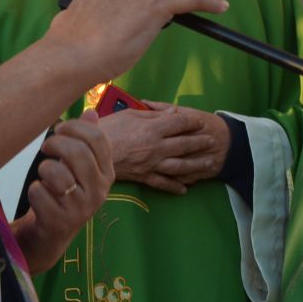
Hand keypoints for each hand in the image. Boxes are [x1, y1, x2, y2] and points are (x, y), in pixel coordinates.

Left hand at [13, 119, 113, 270]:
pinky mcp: (60, 222)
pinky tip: (41, 197)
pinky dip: (34, 191)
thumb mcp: (79, 167)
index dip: (74, 127)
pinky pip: (39, 192)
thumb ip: (86, 140)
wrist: (51, 234)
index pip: (97, 138)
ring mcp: (81, 208)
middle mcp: (99, 191)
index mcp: (107, 173)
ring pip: (56, 172)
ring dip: (44, 169)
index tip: (60, 130)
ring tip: (45, 176)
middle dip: (55, 144)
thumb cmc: (65, 193)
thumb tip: (91, 112)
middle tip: (46, 147)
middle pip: (77, 152)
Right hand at [101, 104, 232, 193]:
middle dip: (200, 142)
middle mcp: (156, 147)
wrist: (89, 152)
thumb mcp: (130, 114)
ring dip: (196, 164)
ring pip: (179, 165)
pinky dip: (175, 186)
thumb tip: (173, 113)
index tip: (201, 121)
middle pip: (184, 144)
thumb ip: (154, 114)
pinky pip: (163, 183)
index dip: (192, 121)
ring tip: (208, 163)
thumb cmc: (108, 129)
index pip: (180, 123)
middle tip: (213, 140)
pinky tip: (185, 189)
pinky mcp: (143, 176)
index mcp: (153, 129)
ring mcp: (151, 164)